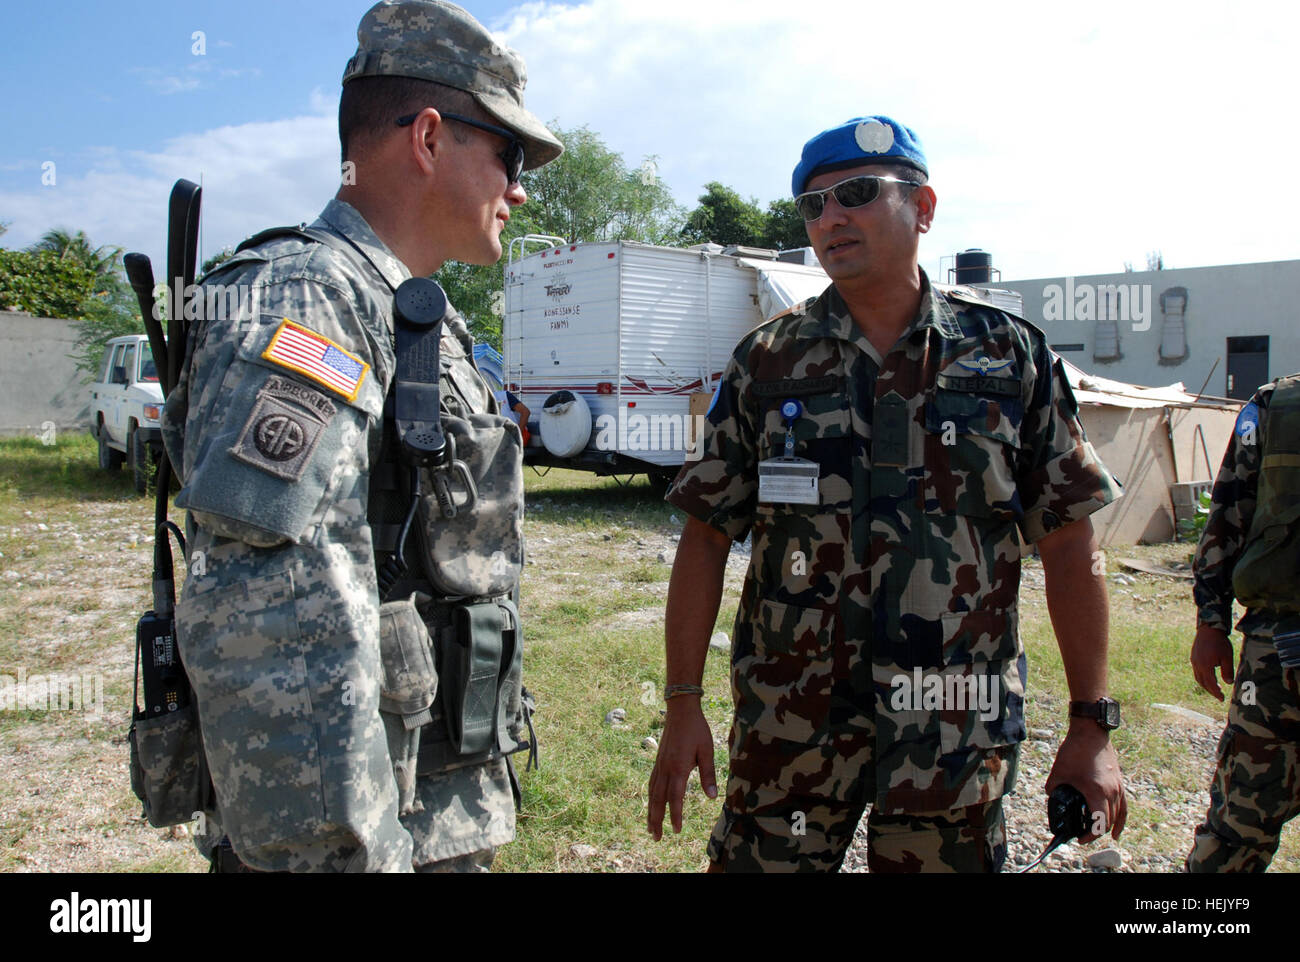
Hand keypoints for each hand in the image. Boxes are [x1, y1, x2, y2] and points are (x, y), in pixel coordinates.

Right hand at [647, 698, 717, 840]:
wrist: (680, 710)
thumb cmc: (697, 729)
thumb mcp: (708, 750)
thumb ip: (709, 774)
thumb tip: (712, 797)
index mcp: (678, 768)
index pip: (674, 798)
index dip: (675, 815)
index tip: (676, 830)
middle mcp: (665, 768)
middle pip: (658, 800)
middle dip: (657, 820)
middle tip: (656, 838)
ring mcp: (659, 764)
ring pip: (652, 792)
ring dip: (650, 811)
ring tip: (650, 826)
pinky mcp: (658, 760)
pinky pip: (652, 783)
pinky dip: (650, 797)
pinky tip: (651, 802)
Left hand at [1044, 722, 1125, 842]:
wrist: (1091, 732)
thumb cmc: (1074, 750)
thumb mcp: (1059, 772)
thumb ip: (1053, 788)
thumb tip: (1051, 797)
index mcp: (1096, 792)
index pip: (1098, 823)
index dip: (1090, 835)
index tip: (1080, 839)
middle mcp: (1111, 792)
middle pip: (1108, 822)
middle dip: (1095, 832)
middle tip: (1082, 835)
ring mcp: (1118, 787)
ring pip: (1117, 815)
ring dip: (1107, 826)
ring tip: (1097, 833)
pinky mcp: (1119, 782)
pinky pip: (1124, 806)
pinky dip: (1121, 819)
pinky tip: (1116, 829)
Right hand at [1190, 626, 1234, 701]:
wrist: (1208, 629)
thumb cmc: (1219, 642)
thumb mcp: (1227, 657)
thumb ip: (1227, 671)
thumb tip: (1229, 683)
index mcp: (1205, 666)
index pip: (1210, 684)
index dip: (1216, 693)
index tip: (1222, 699)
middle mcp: (1197, 665)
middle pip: (1202, 682)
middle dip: (1210, 691)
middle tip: (1219, 696)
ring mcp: (1194, 661)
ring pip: (1198, 677)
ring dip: (1205, 685)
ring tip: (1214, 688)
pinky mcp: (1193, 657)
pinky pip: (1196, 671)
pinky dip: (1202, 677)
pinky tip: (1208, 676)